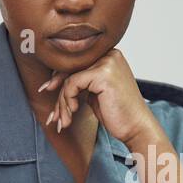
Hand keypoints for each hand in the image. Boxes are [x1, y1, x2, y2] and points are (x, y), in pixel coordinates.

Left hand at [39, 48, 160, 146]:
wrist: (136, 128)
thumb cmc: (117, 113)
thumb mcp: (95, 92)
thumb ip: (80, 81)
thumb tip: (52, 79)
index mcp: (109, 55)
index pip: (76, 62)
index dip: (59, 76)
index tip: (46, 89)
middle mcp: (110, 54)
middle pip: (71, 68)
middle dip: (58, 92)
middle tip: (53, 113)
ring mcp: (107, 62)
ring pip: (69, 78)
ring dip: (62, 102)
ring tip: (65, 119)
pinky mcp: (103, 73)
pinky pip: (73, 83)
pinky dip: (68, 100)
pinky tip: (74, 111)